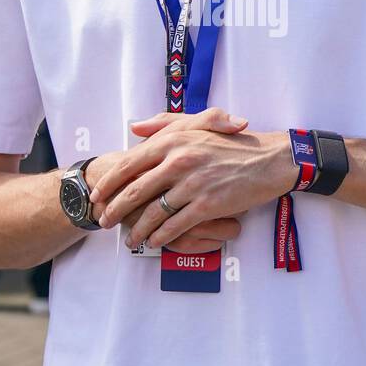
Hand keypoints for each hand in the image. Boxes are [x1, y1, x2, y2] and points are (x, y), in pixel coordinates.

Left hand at [89, 107, 293, 248]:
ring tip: (129, 239)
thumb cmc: (232, 142)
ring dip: (137, 229)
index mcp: (172, 141)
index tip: (97, 195)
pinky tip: (154, 242)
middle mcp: (178, 161)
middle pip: (134, 191)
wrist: (268, 159)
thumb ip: (163, 124)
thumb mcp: (197, 124)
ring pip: (153, 212)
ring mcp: (192, 184)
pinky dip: (161, 236)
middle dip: (114, 210)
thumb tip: (134, 128)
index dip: (109, 183)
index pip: (129, 164)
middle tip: (104, 221)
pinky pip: (175, 225)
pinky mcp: (207, 204)